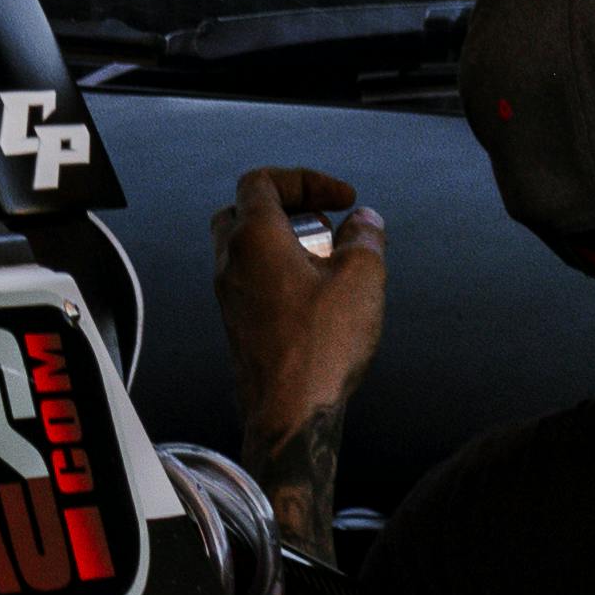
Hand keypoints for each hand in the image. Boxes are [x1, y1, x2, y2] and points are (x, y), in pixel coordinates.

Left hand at [212, 166, 387, 555]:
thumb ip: (364, 239)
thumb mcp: (361, 279)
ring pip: (246, 248)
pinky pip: (252, 282)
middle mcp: (231, 263)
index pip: (262, 181)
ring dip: (284, 243)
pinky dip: (279, 273)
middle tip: (324, 223)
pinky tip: (316, 297)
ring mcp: (229, 296)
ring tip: (327, 262)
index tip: (342, 198)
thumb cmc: (319, 349)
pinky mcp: (237, 325)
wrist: (289, 416)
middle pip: (244, 210)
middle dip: (287, 207)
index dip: (306, 179)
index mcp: (254, 238)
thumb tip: (365, 222)